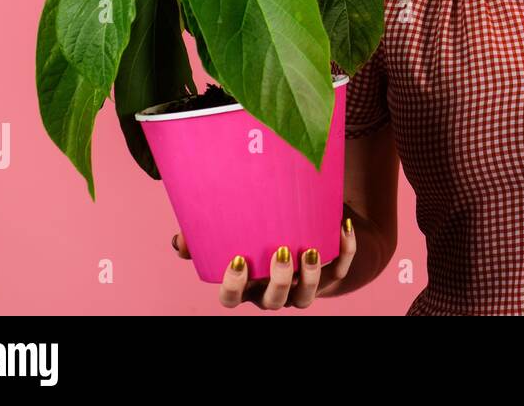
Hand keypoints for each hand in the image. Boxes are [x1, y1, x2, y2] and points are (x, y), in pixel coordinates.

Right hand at [171, 220, 357, 308]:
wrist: (313, 222)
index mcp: (248, 283)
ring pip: (306, 296)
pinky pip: (341, 269)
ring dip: (310, 276)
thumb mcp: (237, 230)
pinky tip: (343, 226)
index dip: (233, 286)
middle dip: (279, 281)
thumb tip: (178, 241)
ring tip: (311, 249)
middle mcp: (275, 291)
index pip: (232, 298)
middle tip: (282, 253)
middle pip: (273, 301)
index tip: (236, 260)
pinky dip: (345, 249)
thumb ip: (205, 234)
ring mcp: (305, 286)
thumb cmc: (266, 227)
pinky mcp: (333, 274)